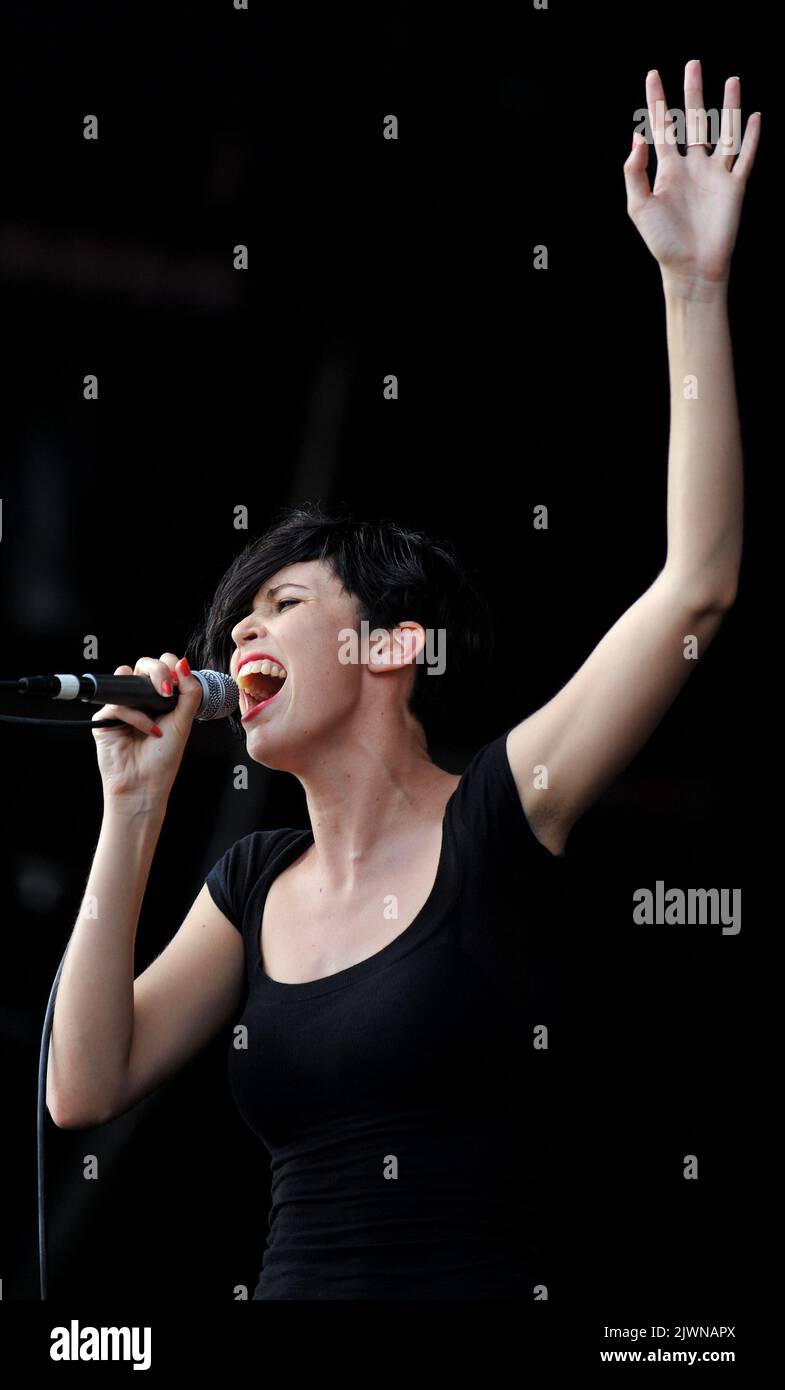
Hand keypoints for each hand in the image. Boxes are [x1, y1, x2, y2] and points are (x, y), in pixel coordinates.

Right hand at [91, 654, 201, 806]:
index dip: (169, 666)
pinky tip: (147, 730)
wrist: (145, 785)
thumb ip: (189, 692)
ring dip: (143, 689)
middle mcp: (140, 700)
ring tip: (158, 708)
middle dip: (157, 670)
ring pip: (125, 677)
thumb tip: (185, 663)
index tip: (179, 678)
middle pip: (143, 665)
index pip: (162, 668)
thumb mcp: (183, 722)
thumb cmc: (163, 759)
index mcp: (160, 699)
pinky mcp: (105, 719)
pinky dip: (135, 715)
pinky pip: (117, 703)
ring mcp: (122, 707)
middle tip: (166, 689)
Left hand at [624, 60, 759, 287]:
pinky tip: (754, 116)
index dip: (657, 102)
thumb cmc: (662, 242)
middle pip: (694, 121)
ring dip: (728, 107)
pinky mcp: (734, 187)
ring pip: (724, 132)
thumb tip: (637, 136)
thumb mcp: (639, 206)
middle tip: (693, 64)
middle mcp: (693, 168)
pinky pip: (745, 157)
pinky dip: (751, 137)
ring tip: (731, 80)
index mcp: (668, 170)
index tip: (653, 76)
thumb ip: (634, 172)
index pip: (662, 128)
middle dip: (692, 93)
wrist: (691, 268)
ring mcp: (715, 176)